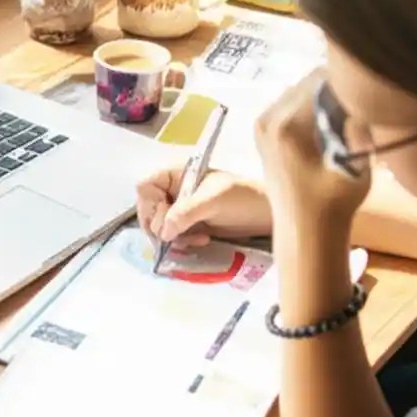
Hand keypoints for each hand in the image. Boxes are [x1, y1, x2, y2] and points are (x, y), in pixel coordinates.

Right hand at [136, 167, 271, 247]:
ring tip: (195, 240)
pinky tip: (201, 240)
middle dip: (160, 226)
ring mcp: (182, 208)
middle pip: (148, 209)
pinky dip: (183, 242)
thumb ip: (184, 213)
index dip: (149, 205)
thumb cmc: (244, 198)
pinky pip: (173, 236)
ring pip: (159, 226)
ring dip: (173, 237)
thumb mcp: (213, 201)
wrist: (270, 214)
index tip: (162, 221)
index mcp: (178, 174)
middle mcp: (175, 190)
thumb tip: (162, 231)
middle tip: (174, 237)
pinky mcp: (191, 225)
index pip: (146, 186)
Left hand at [254, 72, 370, 227]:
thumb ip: (357, 124)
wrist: (304, 229)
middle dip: (335, 89)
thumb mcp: (357, 163)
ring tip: (340, 123)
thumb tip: (359, 93)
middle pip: (309, 81)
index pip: (322, 79)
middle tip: (355, 113)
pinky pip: (291, 102)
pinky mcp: (261, 128)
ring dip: (322, 98)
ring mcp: (261, 122)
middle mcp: (268, 118)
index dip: (347, 84)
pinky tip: (324, 129)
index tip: (364, 100)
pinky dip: (310, 107)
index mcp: (288, 125)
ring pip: (300, 89)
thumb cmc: (335, 202)